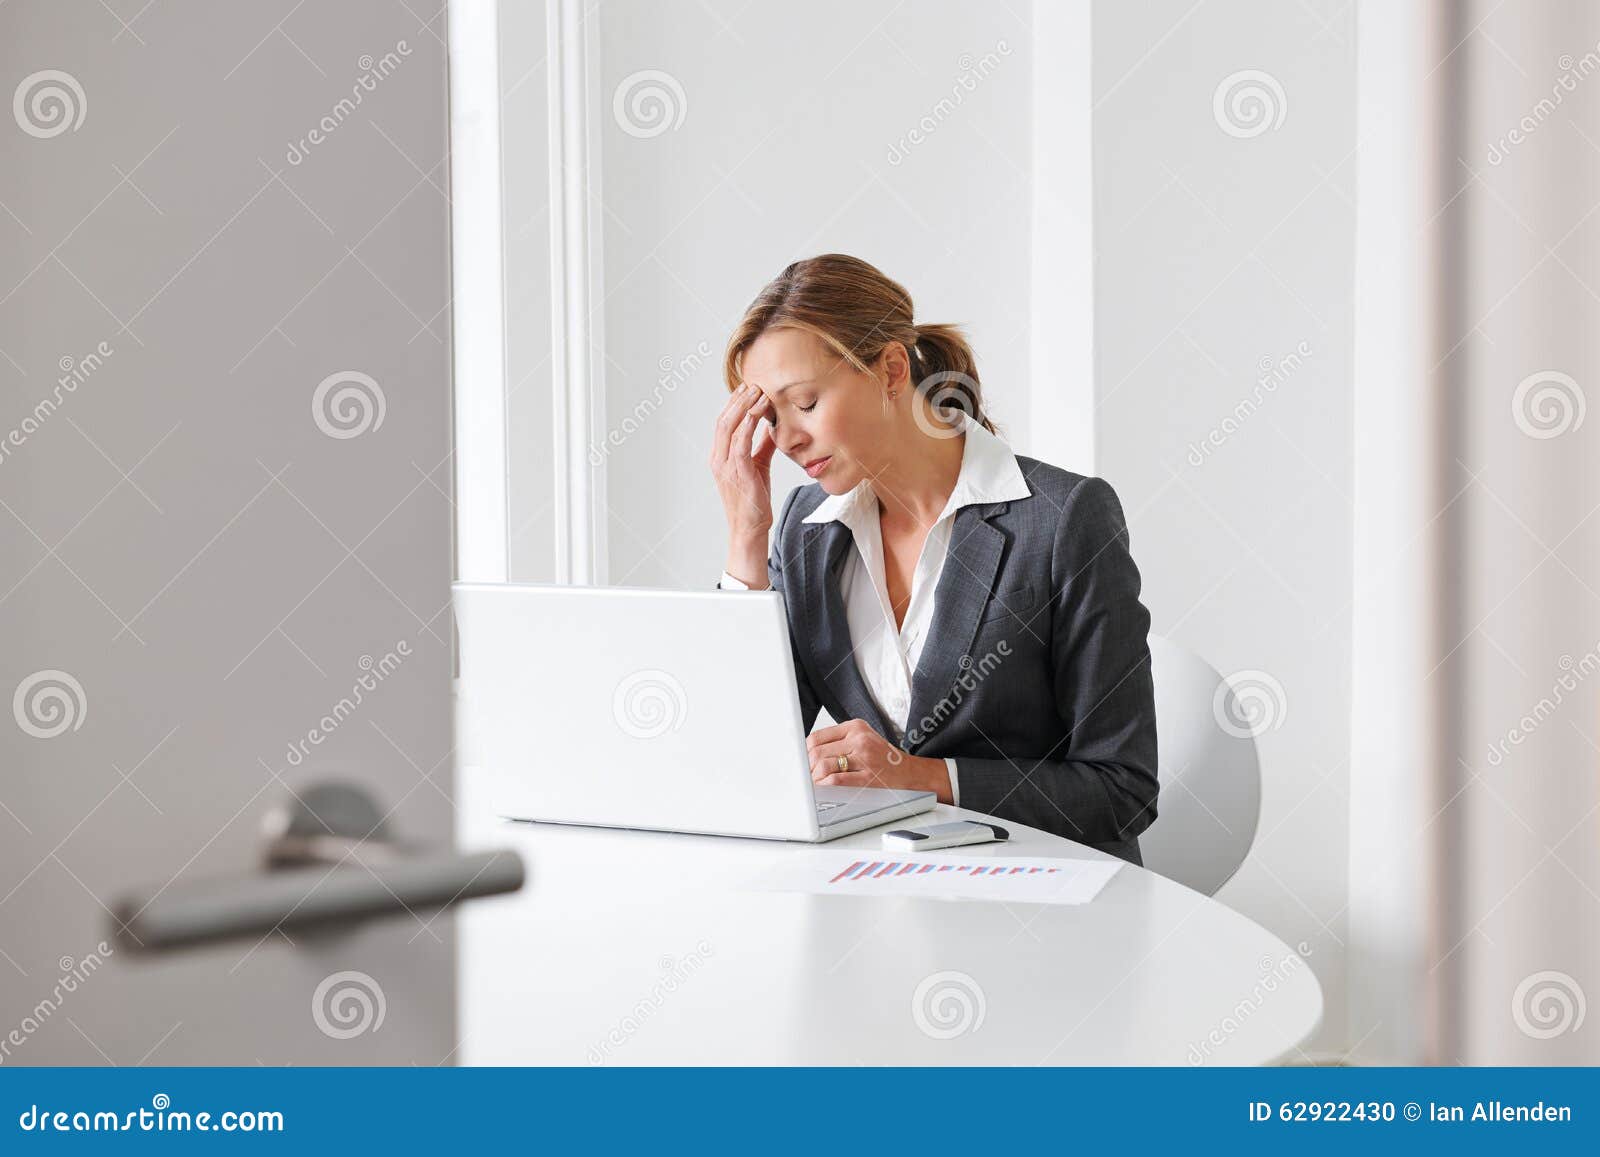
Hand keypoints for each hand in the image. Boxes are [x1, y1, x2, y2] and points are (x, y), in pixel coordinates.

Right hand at [710, 383, 777, 540]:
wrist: (750, 529)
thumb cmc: (753, 500)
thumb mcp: (758, 466)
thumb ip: (762, 444)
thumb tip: (772, 425)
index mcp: (719, 456)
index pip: (723, 423)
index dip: (735, 403)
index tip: (748, 388)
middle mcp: (718, 459)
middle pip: (723, 420)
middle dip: (739, 400)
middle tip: (754, 385)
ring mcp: (725, 465)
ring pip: (729, 426)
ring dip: (745, 407)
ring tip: (759, 393)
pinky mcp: (738, 472)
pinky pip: (741, 442)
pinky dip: (750, 424)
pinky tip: (760, 412)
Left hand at [807, 718, 953, 803]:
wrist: (913, 774)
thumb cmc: (885, 760)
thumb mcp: (864, 739)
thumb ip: (839, 741)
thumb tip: (807, 753)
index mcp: (856, 727)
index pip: (817, 737)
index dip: (804, 752)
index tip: (802, 762)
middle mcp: (860, 739)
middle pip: (816, 752)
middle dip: (807, 768)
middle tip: (806, 777)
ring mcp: (864, 758)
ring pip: (823, 765)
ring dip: (814, 778)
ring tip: (815, 784)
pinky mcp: (867, 777)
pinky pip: (836, 780)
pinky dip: (824, 785)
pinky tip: (824, 788)